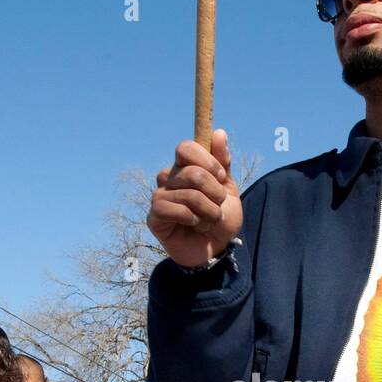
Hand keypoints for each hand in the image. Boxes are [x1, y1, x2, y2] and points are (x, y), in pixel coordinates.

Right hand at [148, 129, 242, 267]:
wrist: (218, 249)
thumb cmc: (221, 219)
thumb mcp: (228, 188)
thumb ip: (223, 162)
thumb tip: (218, 133)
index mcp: (185, 168)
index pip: (185, 148)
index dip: (208, 161)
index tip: (221, 178)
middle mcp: (169, 179)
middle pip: (192, 172)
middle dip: (214, 192)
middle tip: (218, 205)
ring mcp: (160, 197)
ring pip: (188, 194)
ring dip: (209, 211)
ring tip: (210, 221)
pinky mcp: (154, 217)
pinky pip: (170, 209)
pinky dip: (191, 218)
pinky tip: (195, 226)